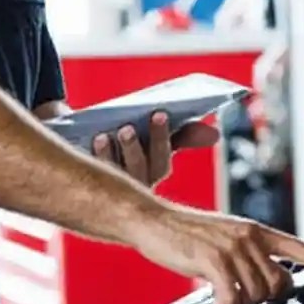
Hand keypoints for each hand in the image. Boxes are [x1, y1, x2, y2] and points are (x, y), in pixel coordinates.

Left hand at [93, 112, 219, 187]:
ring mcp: (110, 191)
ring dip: (109, 155)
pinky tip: (88, 140)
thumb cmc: (130, 143)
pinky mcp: (88, 186)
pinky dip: (89, 159)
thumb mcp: (154, 136)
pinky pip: (88, 178)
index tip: (159, 112)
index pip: (161, 163)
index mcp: (153, 174)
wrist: (86, 149)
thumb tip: (216, 135)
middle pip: (137, 173)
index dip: (161, 138)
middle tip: (126, 127)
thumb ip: (184, 134)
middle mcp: (134, 189)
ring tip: (103, 134)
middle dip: (133, 149)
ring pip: (112, 177)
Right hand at [127, 203, 303, 303]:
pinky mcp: (213, 259)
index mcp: (256, 230)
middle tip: (239, 292)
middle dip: (264, 298)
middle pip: (279, 284)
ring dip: (240, 303)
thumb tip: (269, 280)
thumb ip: (251, 254)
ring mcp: (232, 247)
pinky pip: (233, 297)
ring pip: (257, 294)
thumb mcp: (227, 237)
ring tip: (221, 292)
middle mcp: (250, 237)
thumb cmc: (187, 234)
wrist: (153, 220)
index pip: (299, 247)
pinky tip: (215, 300)